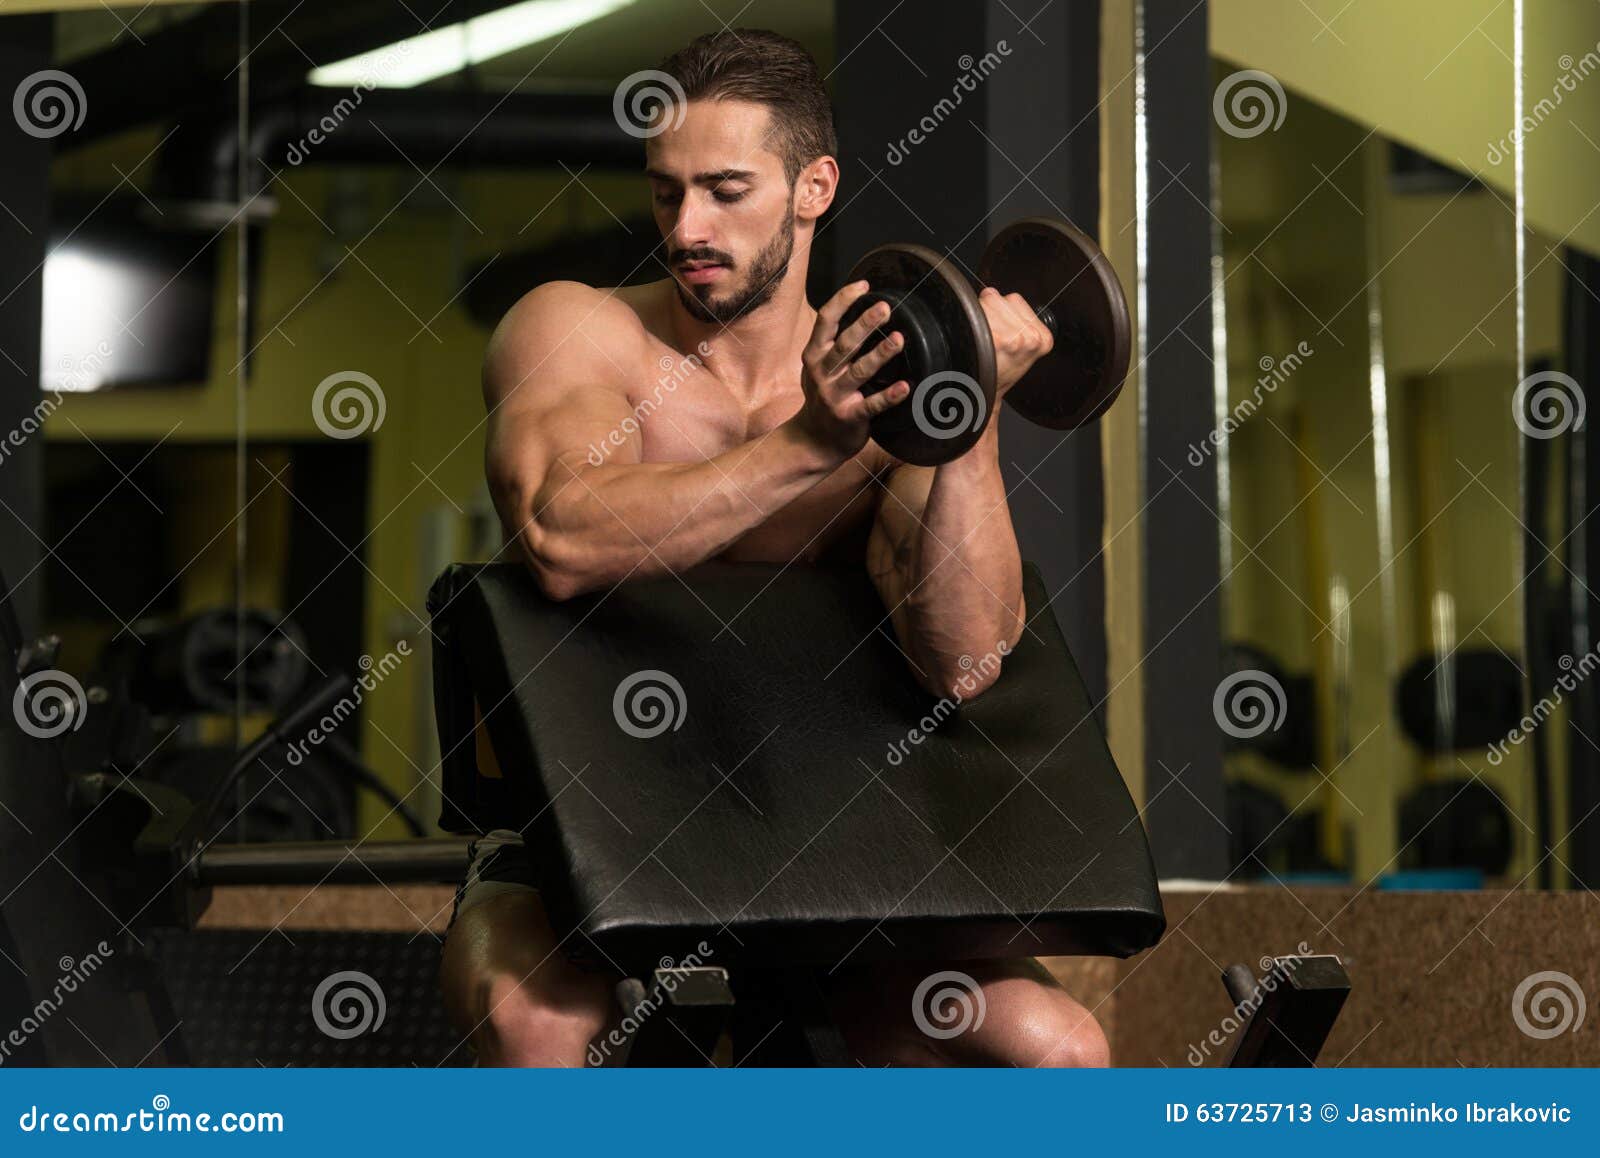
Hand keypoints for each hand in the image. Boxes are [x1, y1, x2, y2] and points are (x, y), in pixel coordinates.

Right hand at [793, 281, 910, 459]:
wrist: (814, 440)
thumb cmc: (823, 396)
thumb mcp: (817, 367)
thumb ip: (832, 344)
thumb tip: (861, 309)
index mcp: (813, 354)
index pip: (826, 320)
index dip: (843, 300)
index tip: (864, 286)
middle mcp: (821, 373)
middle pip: (845, 343)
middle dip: (865, 324)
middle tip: (885, 308)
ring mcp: (834, 396)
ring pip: (859, 371)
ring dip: (880, 355)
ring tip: (898, 340)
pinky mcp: (849, 417)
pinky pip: (871, 405)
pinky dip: (888, 396)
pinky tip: (904, 387)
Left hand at [978, 286, 1053, 397]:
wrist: (982, 394)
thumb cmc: (998, 371)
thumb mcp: (1021, 347)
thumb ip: (1017, 318)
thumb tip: (993, 294)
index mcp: (1043, 338)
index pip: (1015, 299)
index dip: (1000, 310)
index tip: (999, 328)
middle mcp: (1033, 338)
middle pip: (1000, 298)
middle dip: (989, 312)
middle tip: (988, 336)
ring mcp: (1016, 339)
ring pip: (988, 302)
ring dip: (978, 315)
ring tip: (982, 338)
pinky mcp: (998, 340)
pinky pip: (978, 313)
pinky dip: (969, 322)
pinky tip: (974, 340)